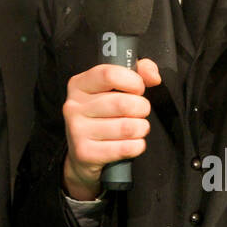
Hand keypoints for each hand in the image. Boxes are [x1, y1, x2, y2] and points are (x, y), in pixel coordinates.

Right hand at [62, 58, 160, 199]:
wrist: (83, 153)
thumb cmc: (103, 115)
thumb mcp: (115, 88)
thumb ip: (139, 72)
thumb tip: (153, 76)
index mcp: (79, 84)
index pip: (109, 75)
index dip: (133, 82)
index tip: (138, 89)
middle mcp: (73, 106)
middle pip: (122, 103)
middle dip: (141, 108)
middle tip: (139, 111)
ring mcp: (77, 130)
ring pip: (127, 127)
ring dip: (141, 128)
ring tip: (136, 127)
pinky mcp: (85, 152)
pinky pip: (126, 148)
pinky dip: (137, 146)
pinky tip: (131, 143)